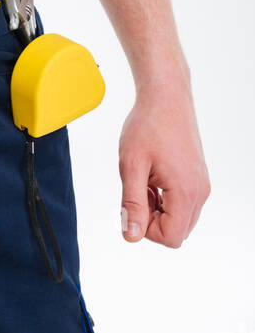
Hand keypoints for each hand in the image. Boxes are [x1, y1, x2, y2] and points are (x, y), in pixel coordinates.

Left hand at [119, 86, 209, 247]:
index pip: (170, 237)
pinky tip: (152, 174)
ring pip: (180, 217)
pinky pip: (183, 202)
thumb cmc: (148, 124)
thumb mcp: (131, 165)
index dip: (146, 228)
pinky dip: (165, 197)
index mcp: (186, 191)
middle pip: (177, 231)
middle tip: (137, 187)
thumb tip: (131, 235)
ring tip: (144, 178)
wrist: (166, 96)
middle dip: (152, 218)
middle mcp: (200, 191)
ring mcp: (201, 184)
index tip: (132, 202)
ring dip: (157, 207)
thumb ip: (131, 204)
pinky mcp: (198, 177)